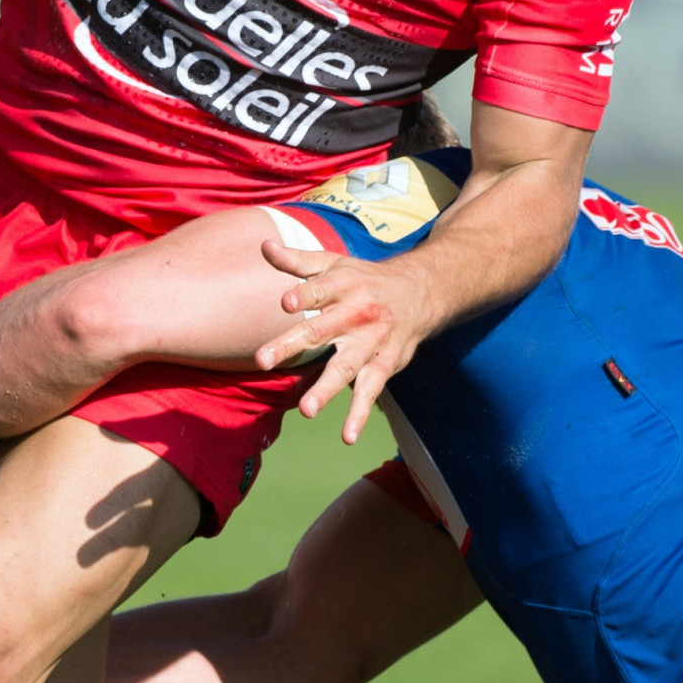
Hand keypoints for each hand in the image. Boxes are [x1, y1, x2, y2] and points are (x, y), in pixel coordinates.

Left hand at [256, 242, 435, 444]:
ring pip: (347, 366)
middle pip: (322, 330)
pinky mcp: (384, 364)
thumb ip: (298, 260)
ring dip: (328, 389)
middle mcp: (356, 313)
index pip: (320, 290)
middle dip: (293, 345)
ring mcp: (371, 341)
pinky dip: (360, 414)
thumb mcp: (335, 263)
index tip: (286, 303)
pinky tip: (348, 436)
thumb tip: (263, 246)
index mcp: (342, 286)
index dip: (304, 296)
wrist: (420, 291)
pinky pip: (371, 391)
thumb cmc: (364, 279)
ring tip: (306, 409)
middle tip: (262, 361)